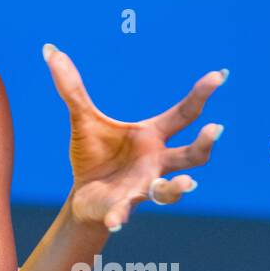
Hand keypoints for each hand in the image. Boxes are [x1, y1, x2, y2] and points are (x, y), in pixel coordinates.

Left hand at [41, 43, 225, 231]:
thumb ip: (71, 88)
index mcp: (152, 137)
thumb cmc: (94, 155)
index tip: (219, 75)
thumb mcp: (83, 120)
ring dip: (178, 188)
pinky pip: (125, 212)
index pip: (184, 114)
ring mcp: (143, 186)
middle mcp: (156, 162)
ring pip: (170, 190)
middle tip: (215, 129)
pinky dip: (120, 216)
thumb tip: (50, 50)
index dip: (201, 95)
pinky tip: (115, 221)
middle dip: (205, 144)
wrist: (83, 194)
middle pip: (192, 155)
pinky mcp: (122, 206)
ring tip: (186, 184)